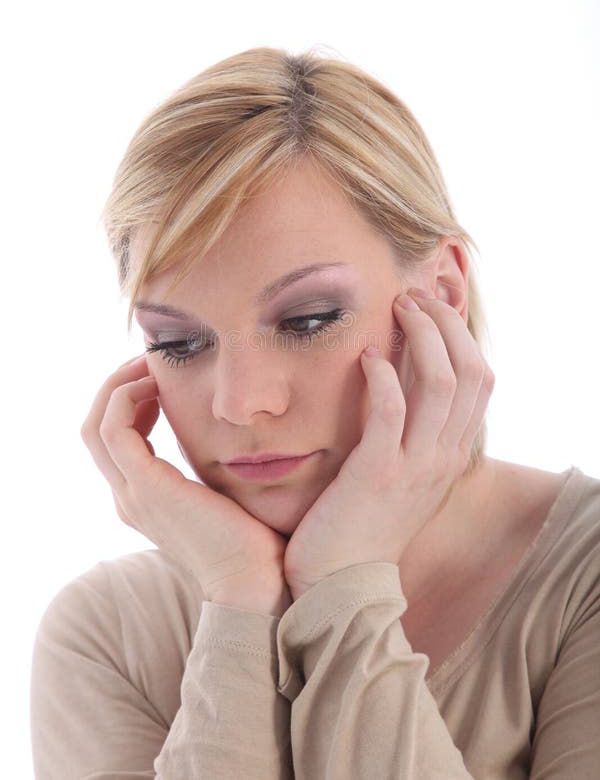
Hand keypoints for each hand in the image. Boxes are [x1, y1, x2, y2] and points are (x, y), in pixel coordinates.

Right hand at [80, 354, 291, 613]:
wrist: (254, 583)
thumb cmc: (253, 542)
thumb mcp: (225, 496)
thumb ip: (214, 470)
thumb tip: (232, 439)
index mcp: (144, 500)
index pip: (115, 441)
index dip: (130, 403)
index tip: (159, 379)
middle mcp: (128, 497)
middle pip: (95, 429)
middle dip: (118, 388)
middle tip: (149, 363)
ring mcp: (132, 494)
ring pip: (97, 424)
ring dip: (120, 385)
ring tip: (150, 365)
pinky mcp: (146, 487)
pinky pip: (116, 428)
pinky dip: (129, 397)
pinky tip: (158, 383)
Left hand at [283, 288, 494, 598]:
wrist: (339, 585)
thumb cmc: (361, 523)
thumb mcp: (401, 474)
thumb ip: (409, 430)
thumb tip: (400, 377)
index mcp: (450, 455)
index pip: (481, 381)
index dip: (462, 336)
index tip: (433, 307)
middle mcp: (442, 458)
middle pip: (471, 373)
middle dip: (447, 324)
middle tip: (415, 296)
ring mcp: (415, 466)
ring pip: (442, 383)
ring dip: (422, 336)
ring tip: (397, 308)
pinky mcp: (377, 473)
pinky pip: (391, 410)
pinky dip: (384, 374)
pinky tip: (367, 355)